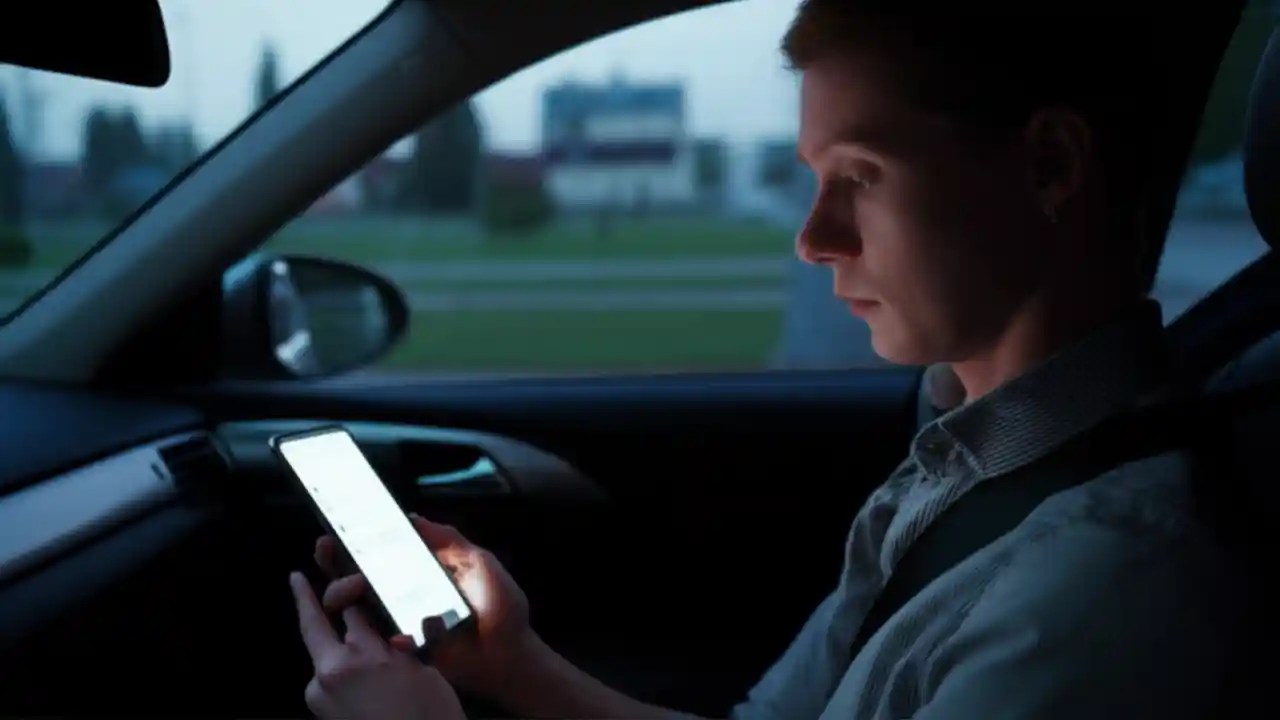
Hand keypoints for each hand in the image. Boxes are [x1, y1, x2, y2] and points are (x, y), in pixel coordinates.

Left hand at [289, 571, 464, 719]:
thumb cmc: (430, 716)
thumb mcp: (423, 670)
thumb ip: (397, 646)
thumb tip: (387, 634)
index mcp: (362, 653)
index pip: (352, 606)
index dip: (351, 587)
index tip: (343, 572)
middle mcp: (332, 671)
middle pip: (315, 625)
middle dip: (307, 600)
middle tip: (297, 579)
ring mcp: (320, 696)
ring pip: (320, 655)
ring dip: (328, 642)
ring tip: (335, 628)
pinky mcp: (320, 713)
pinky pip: (325, 680)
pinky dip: (335, 669)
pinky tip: (354, 669)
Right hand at [316, 514, 537, 701]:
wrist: (511, 655)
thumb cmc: (502, 607)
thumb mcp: (481, 563)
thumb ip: (449, 540)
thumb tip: (413, 517)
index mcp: (419, 570)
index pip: (379, 552)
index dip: (353, 541)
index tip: (334, 530)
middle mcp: (402, 594)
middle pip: (353, 576)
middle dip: (334, 562)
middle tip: (329, 549)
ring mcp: (399, 621)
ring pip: (353, 606)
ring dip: (343, 591)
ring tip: (357, 585)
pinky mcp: (402, 648)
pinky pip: (375, 640)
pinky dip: (376, 632)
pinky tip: (394, 630)